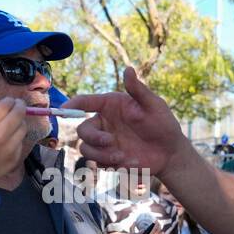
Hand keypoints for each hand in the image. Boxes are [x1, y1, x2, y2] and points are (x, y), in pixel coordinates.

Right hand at [0, 98, 26, 185]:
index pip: (6, 105)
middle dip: (20, 106)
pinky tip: (11, 139)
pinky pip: (21, 142)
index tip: (10, 100)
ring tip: (15, 122)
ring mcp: (11, 148)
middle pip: (19, 114)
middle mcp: (2, 135)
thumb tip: (3, 109)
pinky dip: (17, 137)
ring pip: (24, 127)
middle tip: (18, 104)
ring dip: (20, 122)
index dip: (9, 100)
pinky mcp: (15, 158)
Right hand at [63, 68, 192, 176]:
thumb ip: (138, 90)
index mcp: (110, 106)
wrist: (170, 153)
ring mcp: (105, 142)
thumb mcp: (153, 106)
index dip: (73, 104)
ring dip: (101, 154)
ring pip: (86, 149)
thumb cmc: (163, 124)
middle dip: (94, 138)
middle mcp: (104, 123)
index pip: (85, 102)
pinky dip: (112, 164)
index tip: (63, 109)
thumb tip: (129, 69)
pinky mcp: (108, 158)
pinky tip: (131, 163)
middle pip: (82, 130)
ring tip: (122, 157)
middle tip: (110, 142)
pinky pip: (98, 163)